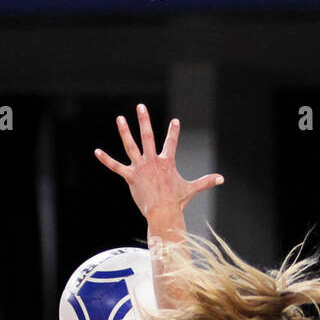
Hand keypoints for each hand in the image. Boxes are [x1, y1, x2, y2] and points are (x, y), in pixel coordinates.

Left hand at [95, 104, 223, 222]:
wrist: (163, 213)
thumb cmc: (176, 202)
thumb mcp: (191, 189)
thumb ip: (206, 181)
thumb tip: (222, 179)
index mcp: (167, 162)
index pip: (172, 143)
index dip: (174, 132)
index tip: (175, 121)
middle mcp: (153, 161)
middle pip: (148, 136)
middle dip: (144, 120)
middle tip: (141, 106)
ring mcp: (141, 168)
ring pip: (131, 146)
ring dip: (124, 131)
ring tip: (120, 118)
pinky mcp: (130, 176)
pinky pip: (116, 166)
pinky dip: (106, 159)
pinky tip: (97, 151)